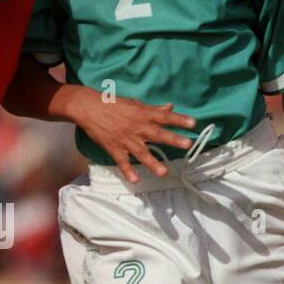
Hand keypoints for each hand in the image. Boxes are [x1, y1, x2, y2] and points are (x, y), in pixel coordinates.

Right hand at [67, 88, 195, 183]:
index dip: (179, 119)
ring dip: (152, 163)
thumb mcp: (134, 103)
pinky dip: (128, 171)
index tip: (193, 123)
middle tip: (187, 144)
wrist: (89, 108)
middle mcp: (136, 127)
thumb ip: (153, 109)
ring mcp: (125, 139)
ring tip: (163, 172)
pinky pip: (122, 161)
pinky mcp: (114, 148)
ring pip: (141, 152)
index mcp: (142, 114)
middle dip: (172, 139)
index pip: (164, 117)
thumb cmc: (113, 104)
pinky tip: (135, 180)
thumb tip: (170, 107)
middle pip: (157, 134)